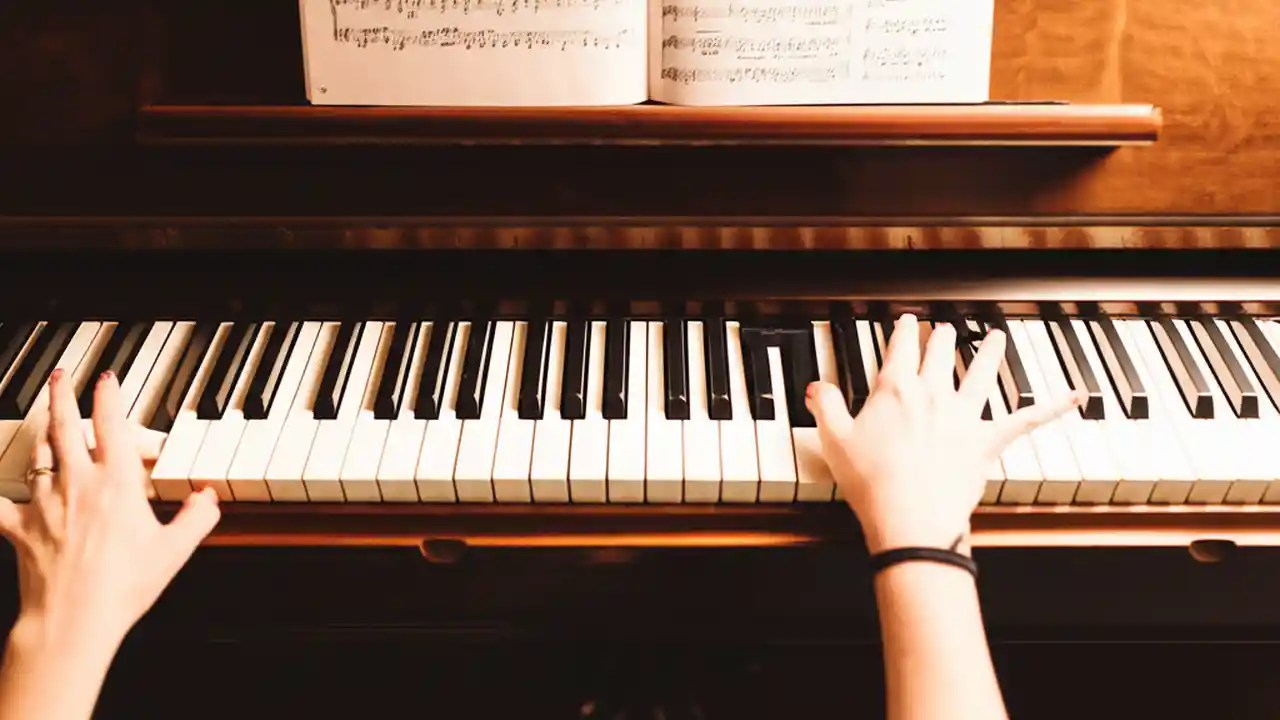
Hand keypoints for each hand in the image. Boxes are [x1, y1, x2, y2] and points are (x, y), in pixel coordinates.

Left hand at [0, 369, 220, 652]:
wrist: (73, 620)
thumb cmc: (124, 587)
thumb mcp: (175, 551)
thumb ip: (197, 517)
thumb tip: (208, 497)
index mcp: (117, 483)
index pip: (112, 424)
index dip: (109, 395)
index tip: (107, 380)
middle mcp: (77, 483)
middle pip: (65, 426)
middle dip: (63, 394)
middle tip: (61, 376)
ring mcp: (43, 502)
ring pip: (38, 454)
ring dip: (42, 429)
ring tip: (45, 414)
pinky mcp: (18, 526)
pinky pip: (1, 501)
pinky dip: (0, 491)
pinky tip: (0, 486)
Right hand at [807, 313, 1081, 553]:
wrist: (908, 514)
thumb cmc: (871, 481)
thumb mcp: (834, 440)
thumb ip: (826, 407)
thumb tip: (816, 387)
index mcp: (894, 389)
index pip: (900, 347)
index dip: (903, 330)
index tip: (906, 321)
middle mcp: (932, 394)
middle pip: (940, 354)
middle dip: (942, 337)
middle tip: (945, 328)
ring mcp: (964, 416)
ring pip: (981, 373)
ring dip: (988, 353)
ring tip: (996, 337)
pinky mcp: (986, 441)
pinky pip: (1026, 419)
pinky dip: (1053, 406)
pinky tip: (1076, 395)